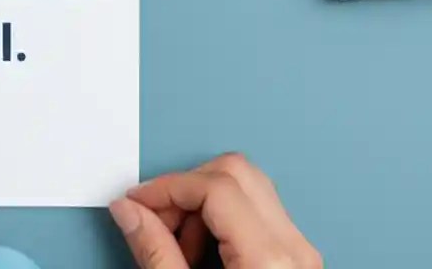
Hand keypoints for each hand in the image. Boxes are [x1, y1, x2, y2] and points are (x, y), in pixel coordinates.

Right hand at [110, 153, 319, 268]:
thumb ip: (155, 252)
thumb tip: (130, 211)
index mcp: (271, 258)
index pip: (215, 187)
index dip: (166, 187)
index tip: (135, 203)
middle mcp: (295, 249)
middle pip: (235, 172)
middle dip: (185, 190)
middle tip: (154, 223)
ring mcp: (301, 254)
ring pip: (247, 189)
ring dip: (202, 208)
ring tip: (177, 250)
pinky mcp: (296, 261)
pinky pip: (257, 217)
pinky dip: (221, 224)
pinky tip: (200, 257)